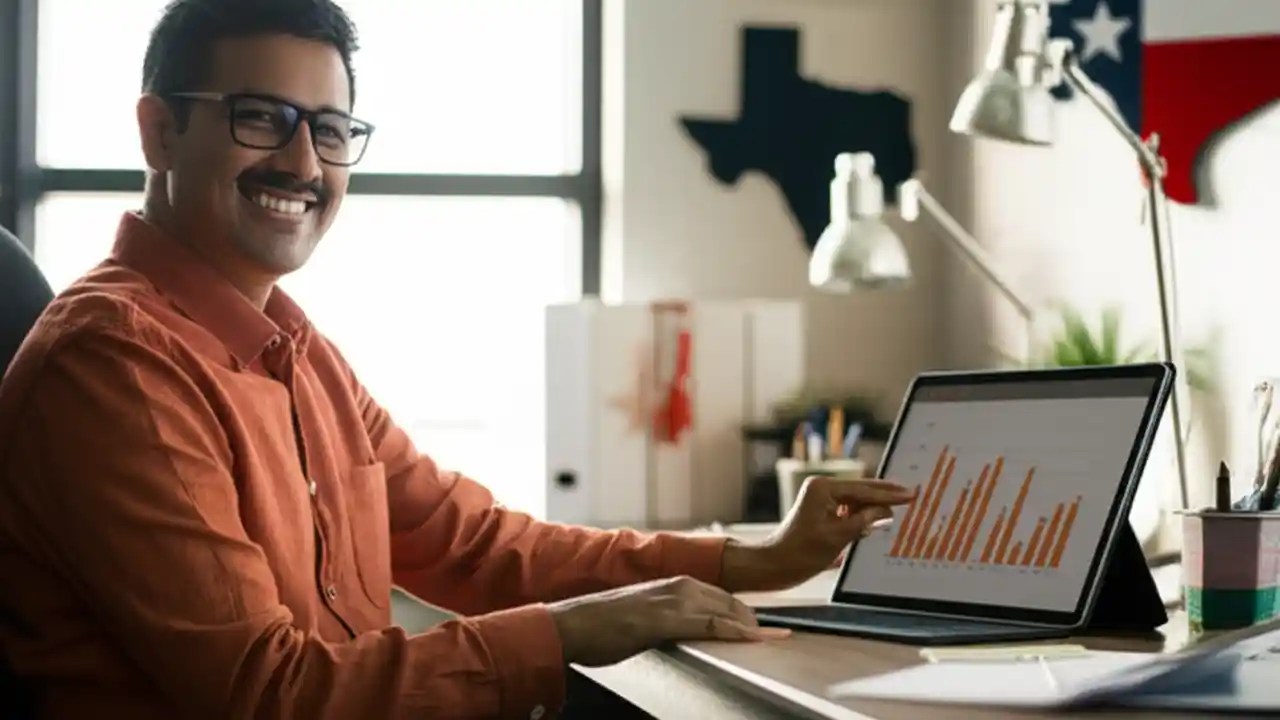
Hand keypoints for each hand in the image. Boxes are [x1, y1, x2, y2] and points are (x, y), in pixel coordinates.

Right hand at [547, 575, 790, 666]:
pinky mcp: (667, 618)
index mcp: (674, 584)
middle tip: (774, 637)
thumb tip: (686, 632)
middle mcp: (679, 586)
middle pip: (730, 602)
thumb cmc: (604, 625)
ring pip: (726, 610)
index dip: (744, 612)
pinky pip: (711, 624)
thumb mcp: (645, 617)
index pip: (721, 597)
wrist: (573, 624)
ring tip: (772, 640)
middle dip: (754, 620)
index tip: (764, 628)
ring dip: (751, 625)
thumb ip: (669, 619)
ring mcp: (674, 600)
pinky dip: (736, 631)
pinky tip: (752, 639)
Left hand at [721, 476, 915, 591]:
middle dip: (884, 496)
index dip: (889, 494)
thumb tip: (885, 510)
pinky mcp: (819, 512)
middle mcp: (820, 488)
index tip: (911, 494)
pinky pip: (847, 510)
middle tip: (910, 495)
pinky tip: (877, 521)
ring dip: (874, 507)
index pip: (863, 489)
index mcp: (822, 488)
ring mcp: (819, 499)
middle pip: (860, 490)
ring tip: (899, 509)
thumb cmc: (800, 553)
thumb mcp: (838, 537)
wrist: (773, 565)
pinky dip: (861, 516)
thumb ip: (864, 521)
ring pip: (855, 500)